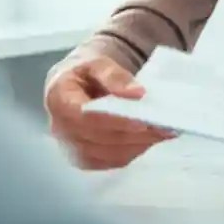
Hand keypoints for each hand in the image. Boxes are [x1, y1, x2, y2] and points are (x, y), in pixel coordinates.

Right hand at [43, 57, 174, 169]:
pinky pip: (114, 161)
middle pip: (100, 139)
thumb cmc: (85, 73)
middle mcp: (61, 129)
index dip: (114, 121)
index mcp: (58, 100)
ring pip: (109, 154)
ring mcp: (72, 148)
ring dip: (139, 145)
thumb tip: (136, 93)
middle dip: (134, 135)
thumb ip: (113, 75)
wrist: (77, 85)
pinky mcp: (87, 160)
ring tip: (164, 133)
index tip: (142, 121)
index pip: (86, 118)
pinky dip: (135, 151)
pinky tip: (152, 139)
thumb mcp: (97, 62)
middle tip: (164, 127)